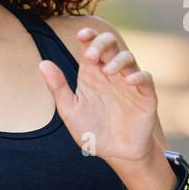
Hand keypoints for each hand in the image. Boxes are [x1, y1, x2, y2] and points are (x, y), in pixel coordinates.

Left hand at [39, 25, 162, 168]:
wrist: (116, 154)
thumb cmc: (92, 130)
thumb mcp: (70, 111)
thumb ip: (58, 88)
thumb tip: (43, 63)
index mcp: (91, 74)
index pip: (90, 46)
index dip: (88, 36)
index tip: (81, 35)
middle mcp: (110, 74)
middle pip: (110, 45)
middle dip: (102, 43)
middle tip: (91, 56)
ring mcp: (128, 83)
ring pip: (128, 58)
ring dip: (118, 60)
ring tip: (108, 72)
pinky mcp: (145, 96)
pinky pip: (145, 78)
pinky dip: (139, 76)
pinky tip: (129, 81)